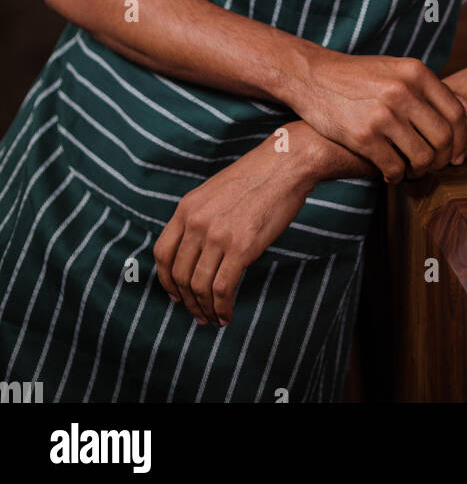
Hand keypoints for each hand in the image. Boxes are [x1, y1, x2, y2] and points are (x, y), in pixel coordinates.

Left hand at [153, 127, 319, 325]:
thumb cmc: (258, 176)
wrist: (286, 164)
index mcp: (187, 207)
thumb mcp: (216, 191)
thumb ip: (202, 217)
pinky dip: (222, 308)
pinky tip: (226, 315)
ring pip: (200, 286)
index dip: (167, 280)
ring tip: (213, 319)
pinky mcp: (241, 247)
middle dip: (187, 301)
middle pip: (180, 275)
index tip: (176, 294)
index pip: (162, 253)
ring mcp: (217, 235)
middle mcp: (196, 222)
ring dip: (204, 309)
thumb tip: (199, 250)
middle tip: (197, 314)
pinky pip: (223, 289)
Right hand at [292, 44, 466, 182]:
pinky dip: (397, 177)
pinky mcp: (363, 136)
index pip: (456, 113)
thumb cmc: (358, 77)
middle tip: (435, 167)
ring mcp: (383, 114)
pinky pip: (395, 168)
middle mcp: (403, 91)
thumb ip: (432, 90)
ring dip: (421, 171)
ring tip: (412, 171)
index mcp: (416, 72)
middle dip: (443, 160)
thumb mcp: (397, 71)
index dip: (462, 139)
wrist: (313, 77)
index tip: (457, 156)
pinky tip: (391, 174)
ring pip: (422, 157)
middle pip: (443, 138)